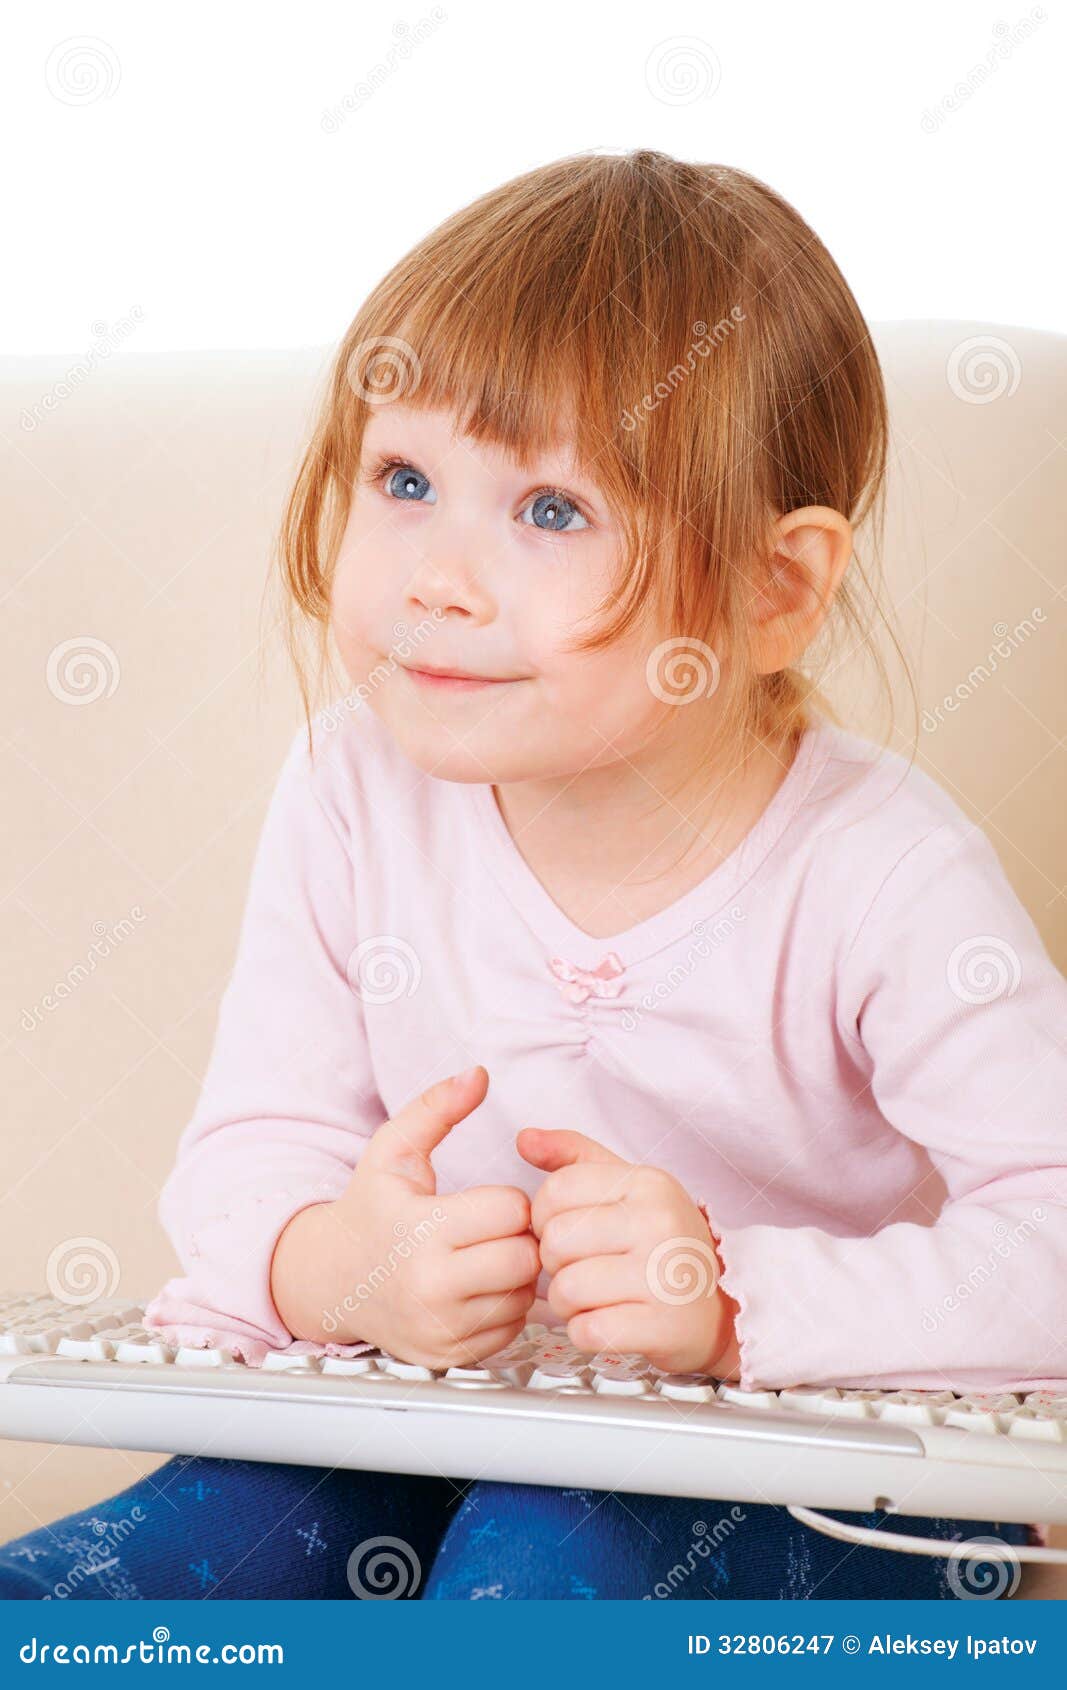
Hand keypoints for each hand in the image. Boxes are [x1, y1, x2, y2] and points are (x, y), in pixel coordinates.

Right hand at [272, 1067, 539, 1365]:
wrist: (334, 1279)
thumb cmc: (371, 1209)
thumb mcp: (393, 1149)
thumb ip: (437, 1107)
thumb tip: (479, 1074)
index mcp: (420, 1232)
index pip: (510, 1211)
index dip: (509, 1200)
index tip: (487, 1200)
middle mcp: (431, 1288)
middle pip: (525, 1258)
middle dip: (520, 1238)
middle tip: (497, 1230)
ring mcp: (441, 1329)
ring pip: (525, 1296)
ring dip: (518, 1274)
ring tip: (487, 1256)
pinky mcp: (452, 1356)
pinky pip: (512, 1330)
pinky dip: (506, 1307)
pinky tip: (480, 1286)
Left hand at [517, 1127, 739, 1377]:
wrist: (722, 1305)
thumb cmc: (663, 1242)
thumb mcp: (629, 1186)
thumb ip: (574, 1157)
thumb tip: (524, 1139)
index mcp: (647, 1182)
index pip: (556, 1190)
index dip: (544, 1216)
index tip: (566, 1230)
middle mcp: (659, 1223)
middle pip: (555, 1242)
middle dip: (555, 1263)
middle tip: (581, 1267)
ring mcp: (663, 1277)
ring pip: (566, 1290)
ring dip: (567, 1303)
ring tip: (592, 1297)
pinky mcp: (662, 1327)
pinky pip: (586, 1331)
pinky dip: (585, 1332)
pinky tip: (607, 1322)